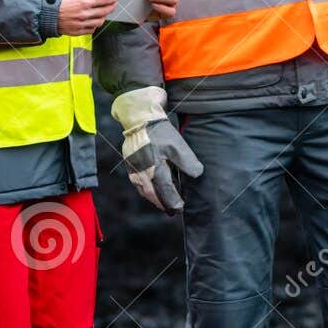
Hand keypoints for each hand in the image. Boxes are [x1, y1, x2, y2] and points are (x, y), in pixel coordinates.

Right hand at [57, 0, 118, 35]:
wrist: (45, 13)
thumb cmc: (57, 1)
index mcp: (84, 2)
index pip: (104, 0)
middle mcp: (84, 14)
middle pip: (104, 11)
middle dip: (111, 7)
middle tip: (112, 4)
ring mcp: (81, 24)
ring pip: (99, 22)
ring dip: (103, 17)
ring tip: (103, 13)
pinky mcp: (77, 31)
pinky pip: (91, 29)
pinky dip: (94, 25)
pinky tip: (94, 21)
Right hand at [112, 87, 203, 213]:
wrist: (138, 117)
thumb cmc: (159, 130)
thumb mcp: (178, 145)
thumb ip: (188, 162)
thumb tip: (197, 175)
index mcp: (154, 170)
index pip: (165, 192)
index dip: (173, 202)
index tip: (180, 208)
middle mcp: (142, 173)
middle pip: (152, 195)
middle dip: (163, 204)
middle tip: (172, 210)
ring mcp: (134, 169)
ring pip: (144, 190)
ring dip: (154, 198)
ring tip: (163, 202)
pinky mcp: (130, 164)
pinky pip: (138, 182)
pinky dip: (146, 189)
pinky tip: (152, 187)